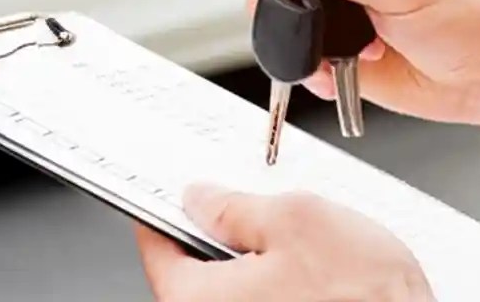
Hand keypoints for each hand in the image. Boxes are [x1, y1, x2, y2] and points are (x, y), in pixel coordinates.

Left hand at [134, 184, 433, 301]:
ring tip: (309, 248)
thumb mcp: (298, 220)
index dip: (168, 205)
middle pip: (197, 269)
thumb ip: (235, 205)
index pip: (156, 243)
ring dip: (263, 261)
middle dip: (224, 233)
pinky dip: (287, 286)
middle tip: (259, 210)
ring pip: (238, 288)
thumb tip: (202, 198)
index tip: (176, 188)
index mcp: (197, 298)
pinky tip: (323, 276)